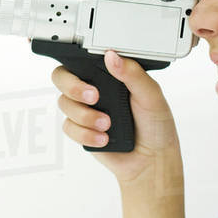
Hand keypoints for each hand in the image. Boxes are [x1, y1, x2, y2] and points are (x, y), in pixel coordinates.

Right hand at [51, 49, 181, 186]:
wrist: (152, 160)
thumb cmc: (156, 126)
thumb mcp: (151, 95)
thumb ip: (133, 74)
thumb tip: (112, 57)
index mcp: (109, 75)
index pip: (82, 60)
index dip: (76, 64)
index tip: (92, 77)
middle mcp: (94, 89)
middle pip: (62, 78)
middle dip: (74, 88)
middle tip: (94, 98)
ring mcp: (85, 110)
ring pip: (65, 104)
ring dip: (85, 116)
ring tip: (106, 125)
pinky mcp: (81, 130)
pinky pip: (68, 127)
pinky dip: (85, 134)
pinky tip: (103, 138)